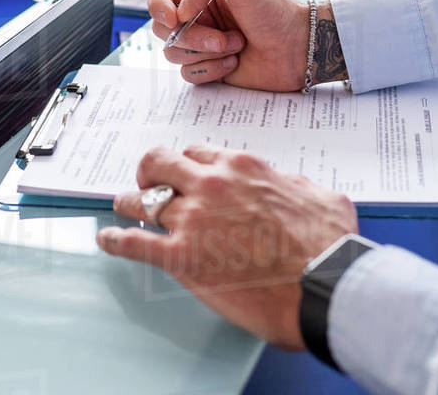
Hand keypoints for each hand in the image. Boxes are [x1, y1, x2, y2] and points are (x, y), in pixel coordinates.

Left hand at [97, 145, 358, 349]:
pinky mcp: (182, 258)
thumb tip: (289, 186)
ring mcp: (193, 220)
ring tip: (122, 207)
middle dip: (149, 171)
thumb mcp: (321, 196)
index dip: (187, 164)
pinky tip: (107, 240)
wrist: (324, 284)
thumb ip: (295, 185)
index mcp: (242, 168)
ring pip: (142, 200)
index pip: (198, 152)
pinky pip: (135, 243)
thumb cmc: (329, 245)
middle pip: (160, 163)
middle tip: (146, 182)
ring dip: (129, 203)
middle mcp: (211, 186)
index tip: (184, 172)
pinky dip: (116, 241)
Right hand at [147, 0, 307, 91]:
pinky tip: (234, 62)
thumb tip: (179, 11)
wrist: (297, 46)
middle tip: (222, 36)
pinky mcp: (209, 68)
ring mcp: (202, 43)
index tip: (175, 17)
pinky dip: (211, 69)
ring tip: (236, 45)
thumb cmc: (274, 9)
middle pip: (161, 28)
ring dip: (205, 52)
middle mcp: (197, 16)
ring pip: (173, 53)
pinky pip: (189, 74)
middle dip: (190, 36)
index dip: (157, 6)